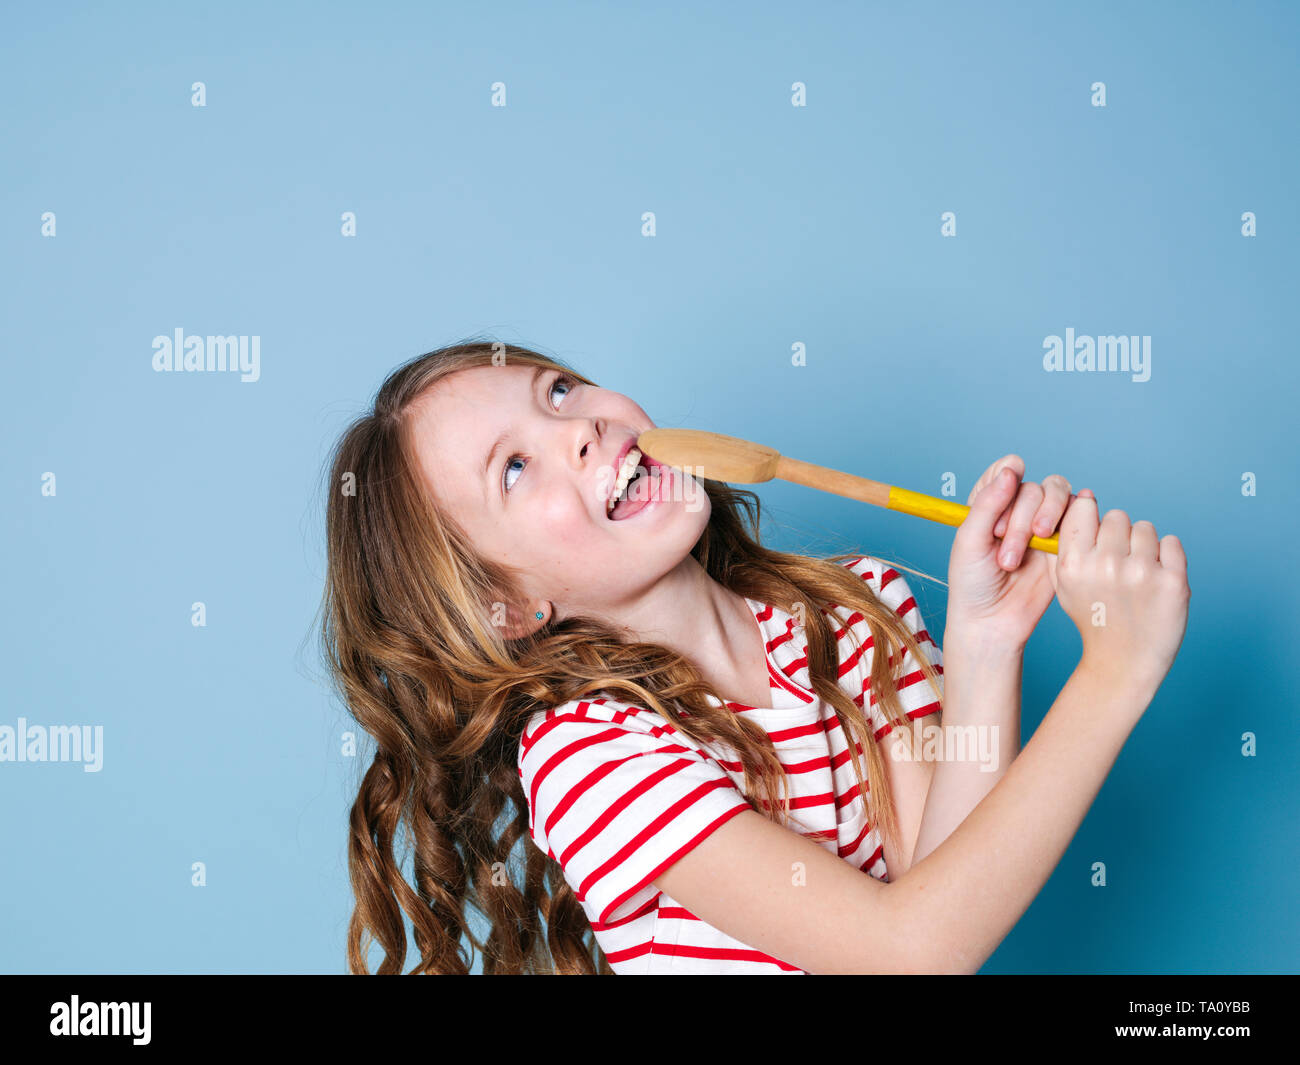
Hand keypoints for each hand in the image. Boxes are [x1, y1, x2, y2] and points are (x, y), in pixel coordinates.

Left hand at [945, 455, 1078, 647]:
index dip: (1005, 483)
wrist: (994, 623)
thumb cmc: (973, 584)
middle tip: (1007, 555)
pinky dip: (1073, 523)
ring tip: (1034, 544)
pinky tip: (1055, 542)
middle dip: (1021, 518)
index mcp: (990, 505)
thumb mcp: (969, 541)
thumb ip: (988, 504)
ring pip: (1059, 496)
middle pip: (1035, 488)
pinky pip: (1080, 518)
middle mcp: (1018, 510)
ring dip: (1047, 515)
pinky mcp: (1066, 542)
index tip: (997, 510)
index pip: (1005, 472)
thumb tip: (1012, 468)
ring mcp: (1044, 525)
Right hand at [1052, 497, 1189, 693]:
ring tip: (1137, 572)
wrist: (1124, 661)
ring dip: (1143, 545)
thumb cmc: (1092, 617)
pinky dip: (1167, 556)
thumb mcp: (1063, 585)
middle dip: (1118, 535)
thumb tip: (1078, 499)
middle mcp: (1106, 566)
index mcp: (1074, 565)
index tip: (1095, 533)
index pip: (1084, 507)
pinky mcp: (1173, 582)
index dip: (1090, 517)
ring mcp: (1142, 573)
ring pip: (1145, 528)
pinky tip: (1155, 577)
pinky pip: (1172, 542)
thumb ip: (1063, 544)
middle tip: (1118, 561)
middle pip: (1117, 516)